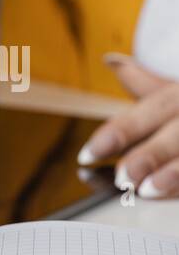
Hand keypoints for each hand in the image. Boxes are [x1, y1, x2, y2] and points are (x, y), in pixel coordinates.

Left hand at [79, 53, 178, 196]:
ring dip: (173, 173)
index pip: (151, 108)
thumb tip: (112, 60)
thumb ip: (148, 83)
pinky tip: (168, 194)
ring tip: (146, 190)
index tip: (85, 155)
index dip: (117, 132)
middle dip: (149, 154)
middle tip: (121, 176)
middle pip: (177, 131)